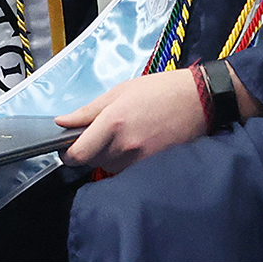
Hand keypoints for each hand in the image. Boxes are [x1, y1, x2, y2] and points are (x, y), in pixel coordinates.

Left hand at [58, 70, 207, 173]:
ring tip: (124, 136)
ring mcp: (140, 160)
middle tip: (101, 134)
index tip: (67, 148)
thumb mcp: (120, 91)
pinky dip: (126, 161)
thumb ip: (88, 110)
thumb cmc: (159, 90)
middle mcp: (125, 145)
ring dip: (109, 156)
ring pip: (110, 167)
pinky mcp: (153, 168)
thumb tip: (62, 122)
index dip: (68, 154)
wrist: (200, 101)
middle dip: (91, 150)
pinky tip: (137, 143)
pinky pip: (128, 170)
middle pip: (93, 161)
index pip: (79, 154)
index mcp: (113, 122)